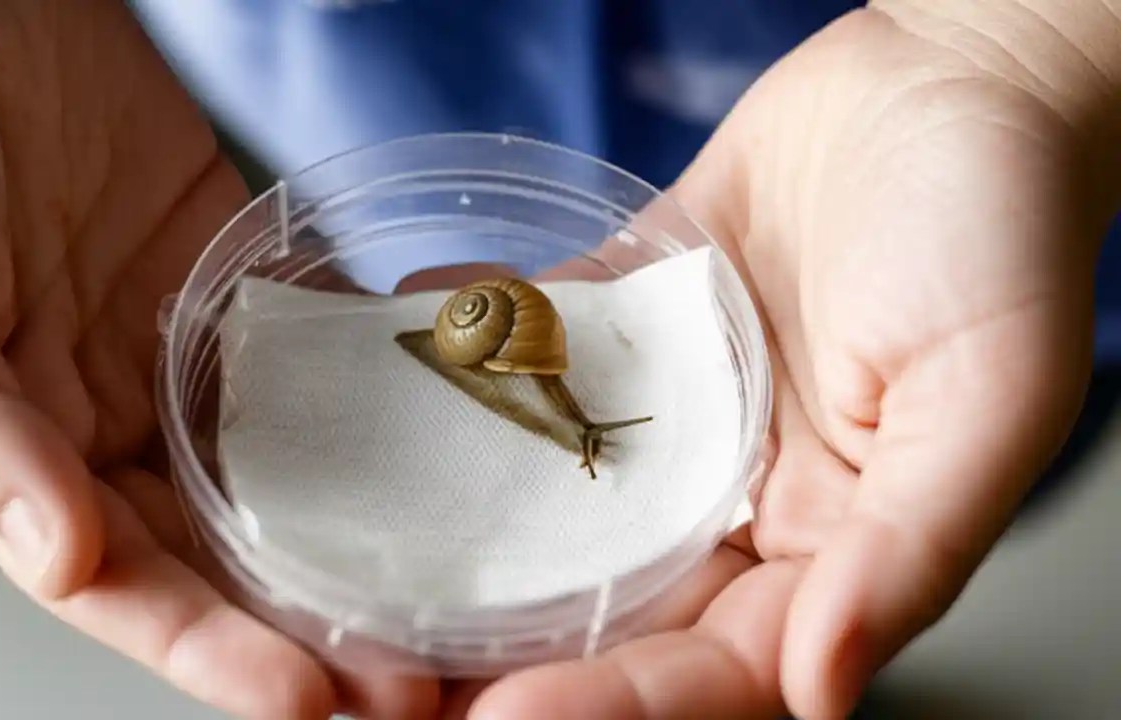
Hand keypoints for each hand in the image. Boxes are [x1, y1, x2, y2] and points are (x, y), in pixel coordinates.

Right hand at [0, 2, 437, 716]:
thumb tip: (51, 556)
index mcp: (21, 446)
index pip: (122, 579)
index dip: (206, 649)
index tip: (305, 700)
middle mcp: (113, 418)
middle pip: (223, 552)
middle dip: (312, 626)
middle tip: (413, 683)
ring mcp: (189, 354)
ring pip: (287, 474)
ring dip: (364, 541)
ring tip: (451, 601)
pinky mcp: (250, 283)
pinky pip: (326, 356)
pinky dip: (386, 405)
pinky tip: (452, 450)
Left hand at [465, 5, 1120, 718]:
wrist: (947, 84)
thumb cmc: (1001, 228)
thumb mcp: (986, 400)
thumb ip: (910, 550)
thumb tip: (826, 685)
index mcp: (825, 545)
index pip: (713, 665)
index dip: (616, 703)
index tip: (507, 717)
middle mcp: (734, 496)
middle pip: (613, 606)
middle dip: (508, 648)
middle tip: (397, 675)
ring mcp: (672, 413)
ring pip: (559, 495)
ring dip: (466, 526)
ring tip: (365, 558)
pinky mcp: (629, 325)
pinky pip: (543, 360)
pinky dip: (479, 367)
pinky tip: (402, 370)